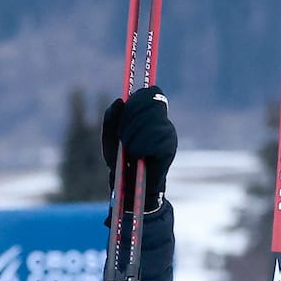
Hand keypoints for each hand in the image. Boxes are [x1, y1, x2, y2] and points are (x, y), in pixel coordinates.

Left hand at [100, 85, 176, 204]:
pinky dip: (141, 147)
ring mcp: (168, 133)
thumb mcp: (110, 138)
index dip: (137, 101)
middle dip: (130, 119)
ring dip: (133, 136)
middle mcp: (162, 120)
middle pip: (150, 104)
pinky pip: (155, 139)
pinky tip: (138, 156)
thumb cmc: (120, 161)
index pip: (151, 92)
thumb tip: (120, 100)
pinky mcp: (170, 148)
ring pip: (150, 122)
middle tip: (123, 138)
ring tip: (129, 150)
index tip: (125, 116)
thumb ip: (111, 118)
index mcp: (149, 113)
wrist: (130, 188)